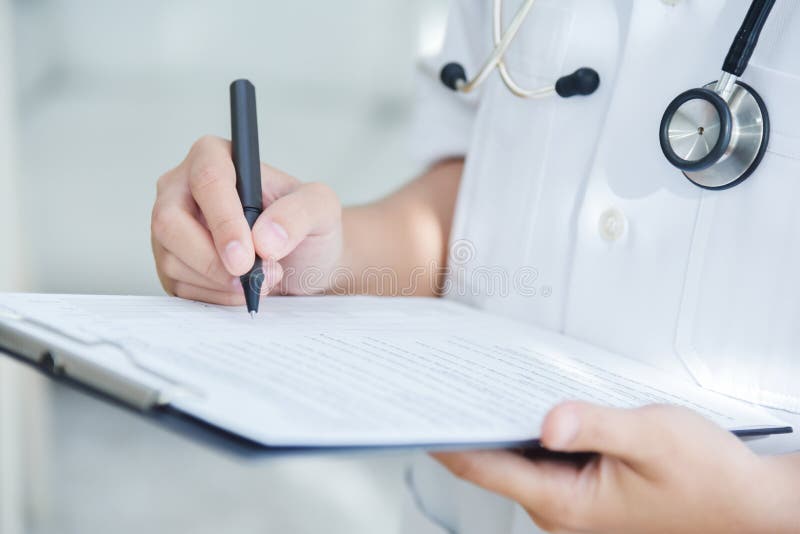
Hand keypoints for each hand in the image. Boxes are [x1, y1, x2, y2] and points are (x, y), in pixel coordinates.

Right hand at [152, 136, 341, 303]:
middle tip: (250, 278)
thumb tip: (264, 238)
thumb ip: (300, 213)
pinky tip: (241, 289)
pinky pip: (179, 286)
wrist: (302, 261)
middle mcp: (183, 188)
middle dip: (212, 260)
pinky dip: (216, 296)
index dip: (224, 221)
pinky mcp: (171, 262)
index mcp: (215, 157)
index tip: (245, 257)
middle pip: (169, 221)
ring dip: (221, 282)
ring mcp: (172, 228)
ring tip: (260, 280)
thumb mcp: (321, 209)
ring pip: (172, 259)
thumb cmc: (306, 225)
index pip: (208, 180)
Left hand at [434, 402, 791, 532]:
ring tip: (476, 381)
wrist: (747, 504)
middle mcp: (558, 508)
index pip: (485, 467)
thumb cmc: (707, 476)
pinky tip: (524, 399)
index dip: (448, 437)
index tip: (419, 409)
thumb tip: (546, 419)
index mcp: (565, 503)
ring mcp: (568, 501)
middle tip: (443, 380)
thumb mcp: (652, 439)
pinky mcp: (581, 489)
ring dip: (498, 422)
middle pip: (493, 462)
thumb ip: (596, 425)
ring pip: (515, 458)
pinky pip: (539, 457)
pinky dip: (526, 428)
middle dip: (469, 422)